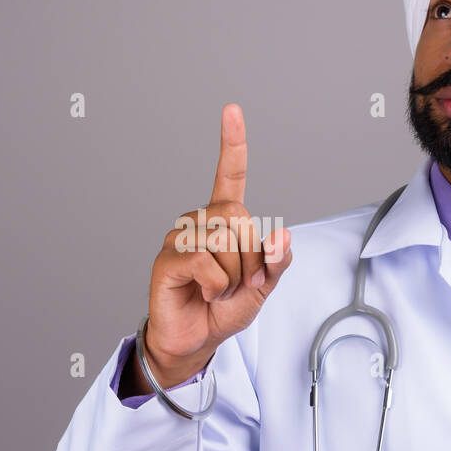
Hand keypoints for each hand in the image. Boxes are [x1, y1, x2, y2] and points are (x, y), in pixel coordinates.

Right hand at [141, 104, 291, 386]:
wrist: (196, 340)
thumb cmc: (224, 309)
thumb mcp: (263, 287)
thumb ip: (277, 262)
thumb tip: (282, 234)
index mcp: (223, 221)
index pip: (229, 175)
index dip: (232, 144)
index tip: (231, 111)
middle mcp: (199, 222)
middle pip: (239, 217)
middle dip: (252, 257)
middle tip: (242, 283)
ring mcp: (180, 238)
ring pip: (224, 241)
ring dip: (235, 275)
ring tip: (220, 290)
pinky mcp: (168, 259)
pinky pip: (205, 261)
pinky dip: (217, 284)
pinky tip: (206, 293)